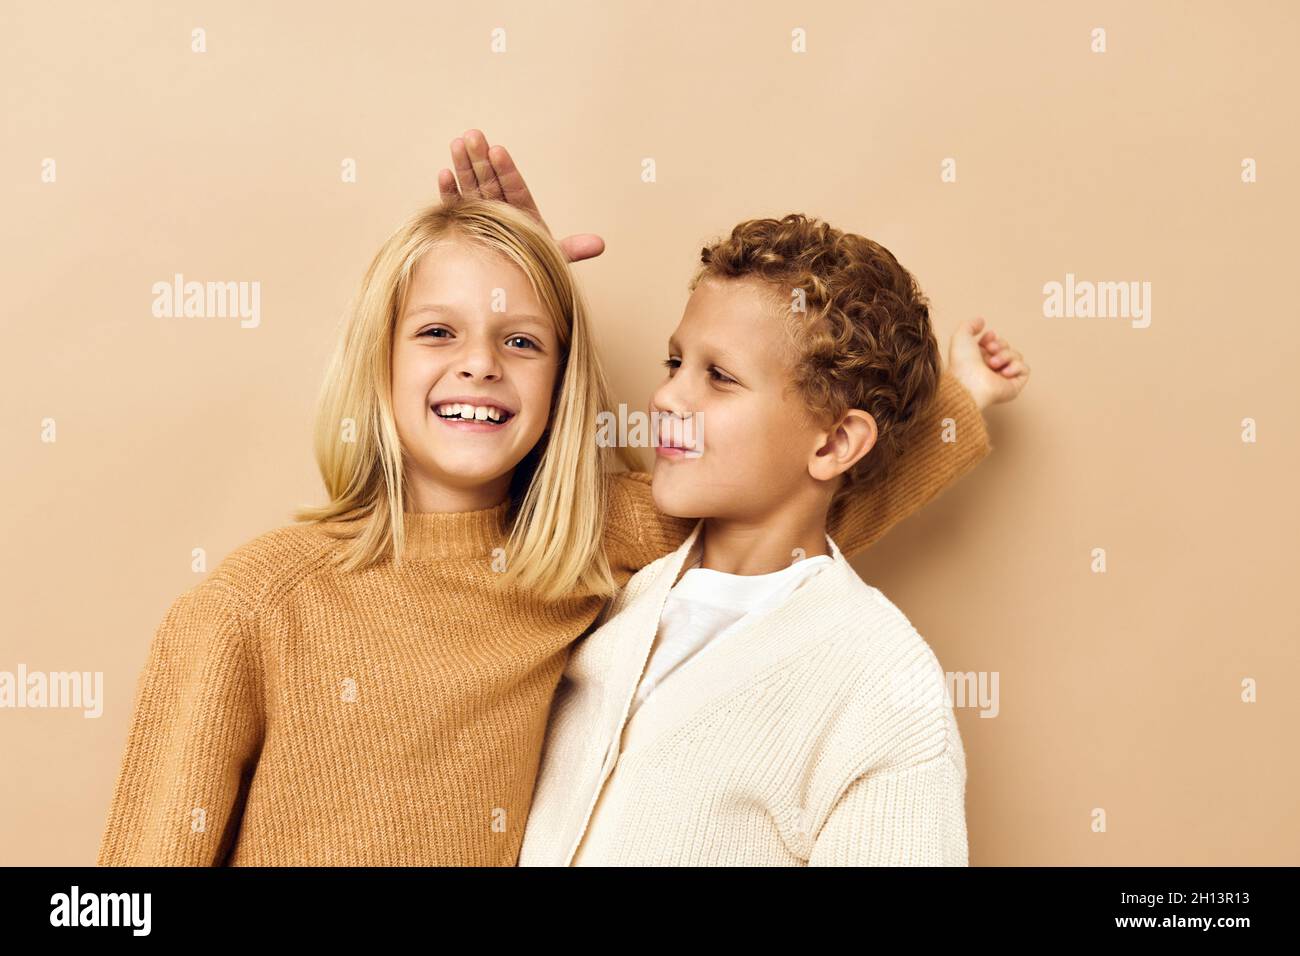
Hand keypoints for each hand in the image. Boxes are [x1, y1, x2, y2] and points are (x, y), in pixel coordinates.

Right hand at [437, 129, 604, 262]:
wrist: (510, 288)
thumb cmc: (532, 268)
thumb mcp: (553, 257)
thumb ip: (573, 249)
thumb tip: (600, 244)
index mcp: (523, 212)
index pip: (514, 186)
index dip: (506, 170)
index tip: (498, 151)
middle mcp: (500, 209)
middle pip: (491, 180)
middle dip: (481, 159)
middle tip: (474, 135)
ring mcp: (480, 214)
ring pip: (472, 187)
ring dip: (464, 166)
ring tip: (458, 142)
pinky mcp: (462, 224)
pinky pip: (454, 206)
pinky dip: (449, 192)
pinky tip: (444, 173)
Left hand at [947, 317, 1029, 410]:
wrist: (968, 382)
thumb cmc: (962, 363)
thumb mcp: (961, 336)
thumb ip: (970, 325)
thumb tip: (981, 321)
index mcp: (978, 359)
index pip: (994, 342)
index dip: (992, 338)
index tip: (987, 337)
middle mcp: (991, 369)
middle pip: (1007, 347)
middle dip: (1000, 345)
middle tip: (990, 350)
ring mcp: (1003, 378)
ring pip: (1016, 356)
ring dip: (1006, 355)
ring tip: (993, 363)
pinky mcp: (1014, 386)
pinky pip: (1024, 369)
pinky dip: (1016, 367)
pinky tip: (1003, 372)